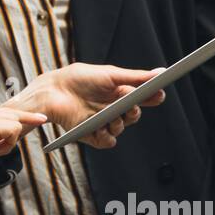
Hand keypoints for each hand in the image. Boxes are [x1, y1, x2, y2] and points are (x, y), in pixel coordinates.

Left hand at [5, 63, 165, 148]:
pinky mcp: (91, 134)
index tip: (160, 93)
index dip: (152, 97)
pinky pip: (107, 141)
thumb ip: (135, 77)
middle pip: (133, 115)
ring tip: (112, 115)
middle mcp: (113, 109)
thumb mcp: (110, 75)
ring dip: (120, 123)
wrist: (53, 90)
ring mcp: (102, 122)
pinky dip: (108, 137)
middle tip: (131, 106)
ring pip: (121, 128)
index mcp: (119, 93)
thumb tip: (160, 73)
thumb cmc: (80, 78)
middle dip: (135, 111)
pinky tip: (103, 128)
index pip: (142, 98)